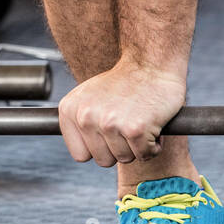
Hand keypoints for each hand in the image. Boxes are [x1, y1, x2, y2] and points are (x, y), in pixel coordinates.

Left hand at [57, 61, 186, 166]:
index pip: (81, 155)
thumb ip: (79, 121)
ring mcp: (109, 124)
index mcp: (69, 110)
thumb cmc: (124, 82)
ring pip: (124, 158)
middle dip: (119, 149)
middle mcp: (85, 117)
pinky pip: (145, 154)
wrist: (151, 64)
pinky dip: (153, 145)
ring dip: (137, 146)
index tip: (108, 135)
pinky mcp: (135, 129)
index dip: (99, 149)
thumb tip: (80, 152)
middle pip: (102, 160)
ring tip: (139, 121)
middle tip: (128, 125)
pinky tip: (152, 125)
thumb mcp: (88, 97)